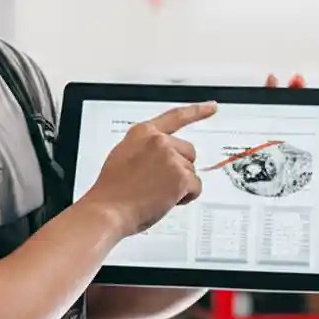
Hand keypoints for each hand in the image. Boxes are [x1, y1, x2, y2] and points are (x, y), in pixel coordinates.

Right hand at [81, 102, 217, 236]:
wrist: (108, 210)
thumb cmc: (112, 190)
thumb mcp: (124, 156)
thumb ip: (145, 149)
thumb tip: (162, 156)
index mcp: (142, 133)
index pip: (175, 116)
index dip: (197, 111)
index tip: (211, 107)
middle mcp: (158, 141)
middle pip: (188, 152)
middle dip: (180, 168)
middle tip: (159, 184)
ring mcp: (170, 157)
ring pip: (191, 171)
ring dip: (180, 185)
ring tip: (156, 194)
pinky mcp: (180, 177)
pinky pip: (196, 187)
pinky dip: (186, 197)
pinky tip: (166, 201)